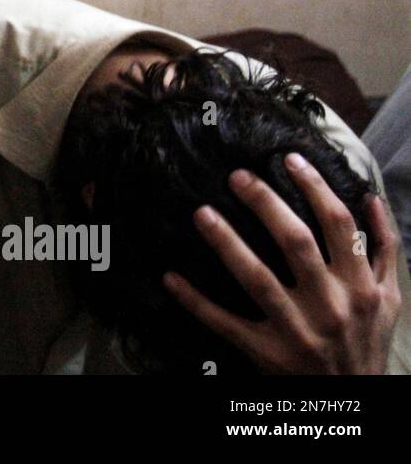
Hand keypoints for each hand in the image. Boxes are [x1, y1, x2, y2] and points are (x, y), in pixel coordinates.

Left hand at [163, 152, 400, 373]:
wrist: (357, 399)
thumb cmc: (367, 339)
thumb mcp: (390, 296)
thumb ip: (384, 247)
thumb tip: (368, 198)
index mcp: (360, 286)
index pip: (337, 224)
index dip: (314, 188)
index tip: (288, 159)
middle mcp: (330, 304)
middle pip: (295, 242)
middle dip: (265, 203)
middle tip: (236, 176)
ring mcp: (296, 330)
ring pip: (257, 278)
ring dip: (226, 243)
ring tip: (201, 213)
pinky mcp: (266, 352)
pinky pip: (225, 323)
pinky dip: (195, 301)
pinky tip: (170, 277)